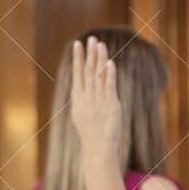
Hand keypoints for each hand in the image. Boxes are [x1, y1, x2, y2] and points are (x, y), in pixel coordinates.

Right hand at [69, 37, 122, 154]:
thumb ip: (83, 101)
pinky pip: (109, 87)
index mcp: (79, 99)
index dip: (78, 59)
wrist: (97, 150)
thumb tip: (81, 91)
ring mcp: (98, 101)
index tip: (77, 44)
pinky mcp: (110, 106)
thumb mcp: (83, 116)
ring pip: (98, 76)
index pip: (78, 74)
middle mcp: (87, 98)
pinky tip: (110, 63)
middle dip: (89, 54)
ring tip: (100, 44)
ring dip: (99, 59)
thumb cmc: (91, 136)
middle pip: (88, 71)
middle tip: (91, 39)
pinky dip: (109, 75)